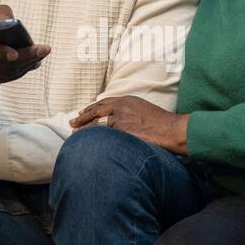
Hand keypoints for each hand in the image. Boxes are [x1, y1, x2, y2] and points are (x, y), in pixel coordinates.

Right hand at [0, 4, 49, 84]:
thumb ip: (3, 15)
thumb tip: (14, 24)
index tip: (15, 54)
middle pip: (1, 64)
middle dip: (25, 57)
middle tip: (42, 50)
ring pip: (7, 72)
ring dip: (27, 64)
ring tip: (41, 54)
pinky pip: (9, 77)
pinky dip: (24, 69)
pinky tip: (35, 61)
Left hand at [70, 96, 188, 153]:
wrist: (172, 130)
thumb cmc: (163, 124)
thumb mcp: (145, 112)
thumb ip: (130, 113)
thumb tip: (120, 121)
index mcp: (128, 100)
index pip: (104, 102)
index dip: (92, 108)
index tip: (82, 113)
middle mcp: (122, 106)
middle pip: (96, 110)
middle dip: (83, 117)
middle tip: (72, 123)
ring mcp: (122, 117)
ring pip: (99, 125)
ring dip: (86, 130)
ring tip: (75, 135)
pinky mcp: (122, 130)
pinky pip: (106, 136)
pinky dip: (96, 139)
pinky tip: (88, 144)